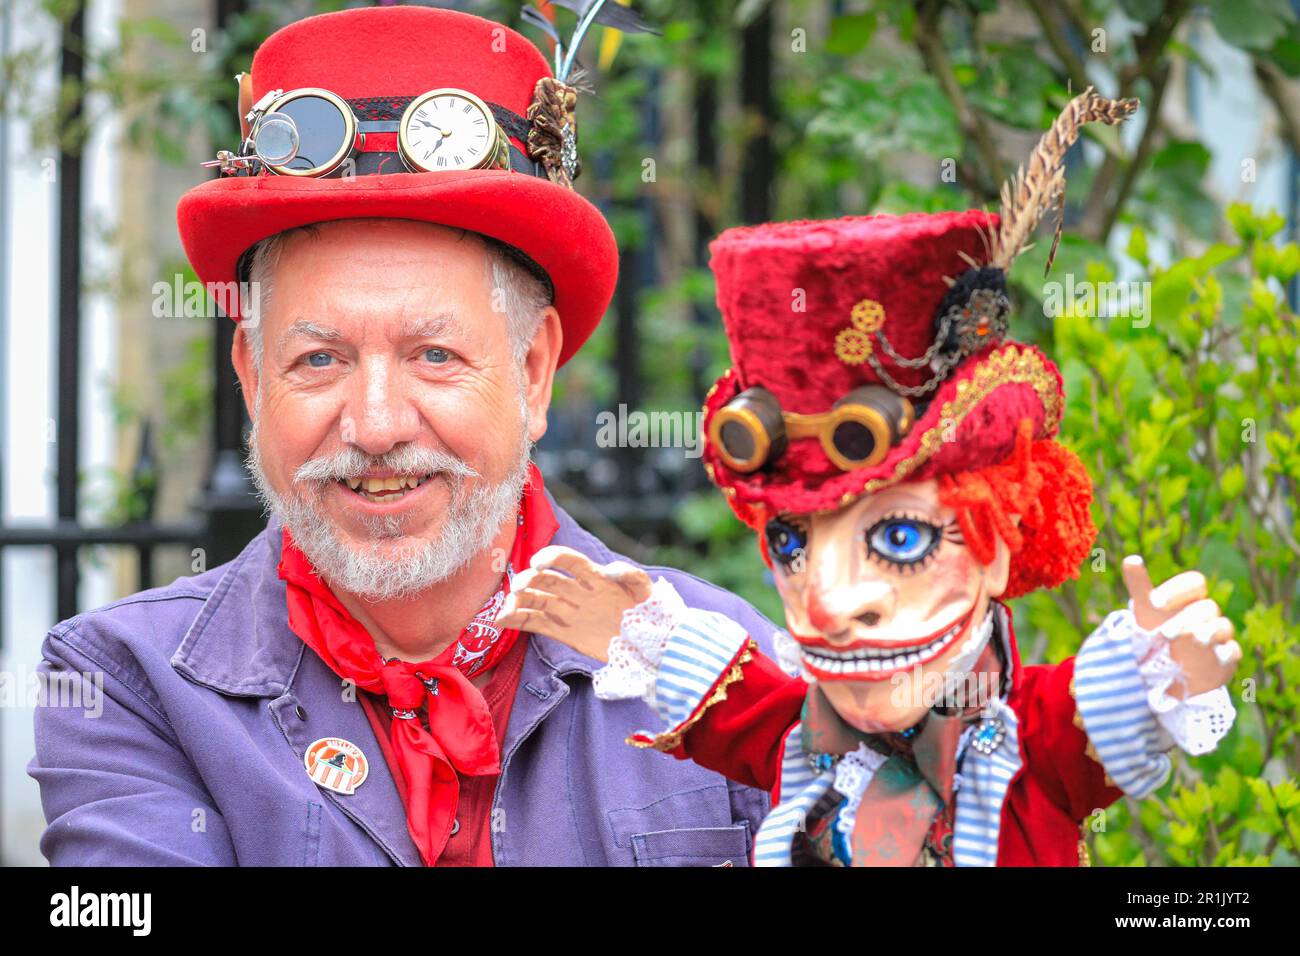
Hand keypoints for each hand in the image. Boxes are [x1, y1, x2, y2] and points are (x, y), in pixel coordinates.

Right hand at [496, 546, 652, 661]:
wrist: (649, 645)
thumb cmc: (649, 613)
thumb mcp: (647, 591)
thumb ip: (631, 576)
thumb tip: (610, 568)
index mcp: (594, 576)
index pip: (568, 560)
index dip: (551, 557)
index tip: (537, 563)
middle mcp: (577, 591)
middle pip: (546, 579)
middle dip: (529, 580)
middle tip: (518, 588)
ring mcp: (568, 611)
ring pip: (536, 599)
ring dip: (518, 600)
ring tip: (506, 608)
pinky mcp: (563, 632)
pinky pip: (536, 623)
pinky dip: (517, 620)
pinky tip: (501, 620)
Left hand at [1121, 555, 1241, 698]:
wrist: (1166, 663)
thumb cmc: (1156, 627)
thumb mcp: (1145, 608)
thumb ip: (1138, 583)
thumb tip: (1131, 558)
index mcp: (1189, 597)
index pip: (1194, 582)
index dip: (1177, 589)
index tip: (1155, 602)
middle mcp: (1207, 613)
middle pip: (1206, 608)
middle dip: (1185, 619)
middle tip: (1164, 633)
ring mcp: (1219, 635)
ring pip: (1222, 627)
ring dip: (1208, 633)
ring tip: (1193, 639)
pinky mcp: (1225, 658)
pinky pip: (1232, 652)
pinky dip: (1226, 654)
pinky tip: (1217, 657)